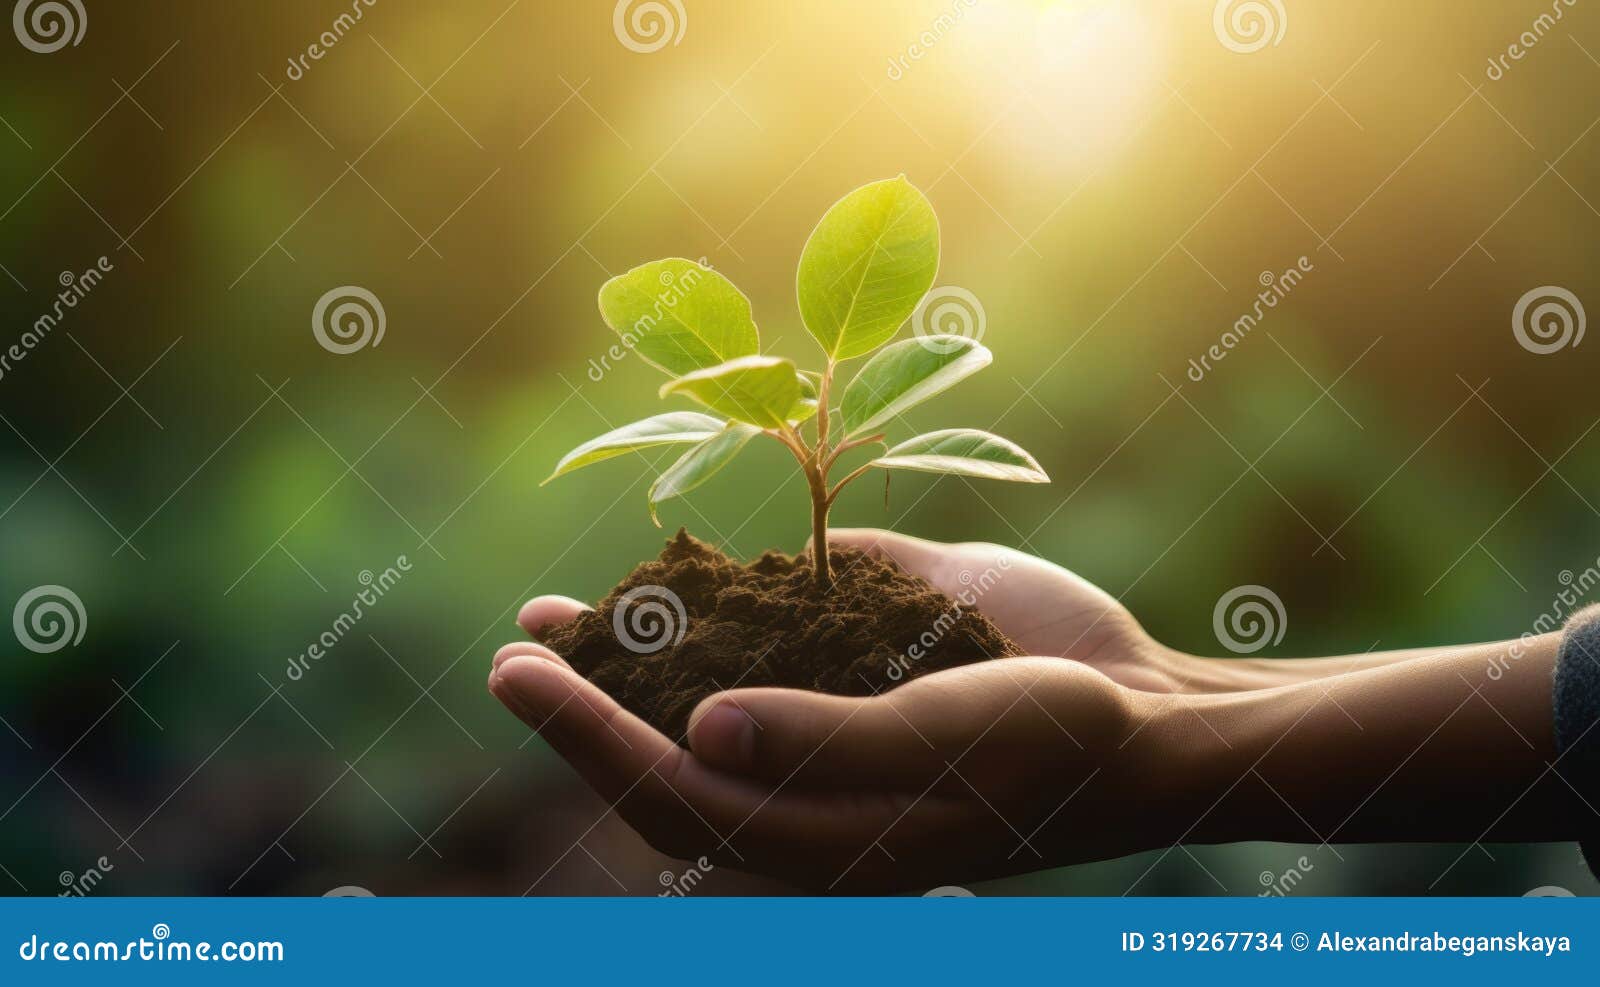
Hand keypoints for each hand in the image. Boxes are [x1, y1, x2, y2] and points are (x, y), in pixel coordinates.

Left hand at [489, 532, 1191, 891]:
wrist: (1151, 712)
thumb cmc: (1062, 741)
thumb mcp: (952, 739)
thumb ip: (830, 740)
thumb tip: (702, 728)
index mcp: (821, 829)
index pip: (676, 790)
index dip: (588, 735)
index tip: (519, 672)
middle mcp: (811, 780)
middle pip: (670, 754)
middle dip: (586, 705)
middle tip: (515, 649)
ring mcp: (833, 720)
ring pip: (708, 699)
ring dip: (631, 660)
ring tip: (556, 615)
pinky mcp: (864, 662)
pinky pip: (771, 642)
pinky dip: (711, 614)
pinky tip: (666, 582)